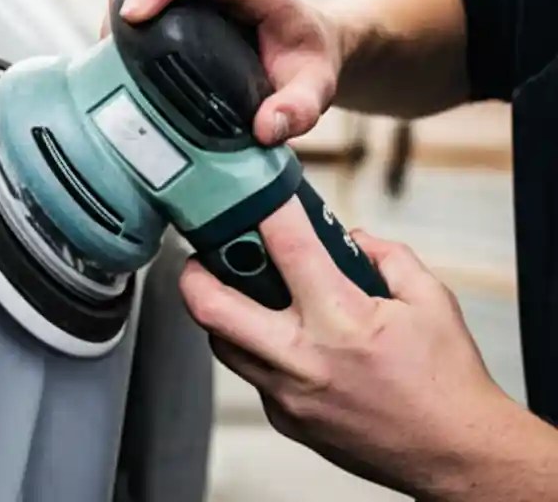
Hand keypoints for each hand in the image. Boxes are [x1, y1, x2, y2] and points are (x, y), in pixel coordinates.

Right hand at [101, 0, 340, 145]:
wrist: (313, 48)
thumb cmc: (311, 60)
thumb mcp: (317, 86)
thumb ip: (300, 107)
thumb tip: (266, 129)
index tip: (133, 15)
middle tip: (108, 45)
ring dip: (119, 8)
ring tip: (107, 57)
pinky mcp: (180, 6)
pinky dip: (124, 23)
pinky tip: (117, 61)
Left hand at [179, 200, 526, 498]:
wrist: (454, 453)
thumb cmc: (445, 383)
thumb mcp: (431, 300)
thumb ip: (388, 257)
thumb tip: (352, 238)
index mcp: (343, 320)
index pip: (288, 249)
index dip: (264, 213)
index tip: (252, 197)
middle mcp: (305, 358)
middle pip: (213, 308)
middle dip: (195, 273)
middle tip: (202, 255)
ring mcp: (289, 393)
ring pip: (221, 343)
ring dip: (222, 313)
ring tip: (237, 294)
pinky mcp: (285, 418)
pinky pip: (253, 375)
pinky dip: (257, 351)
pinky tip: (279, 340)